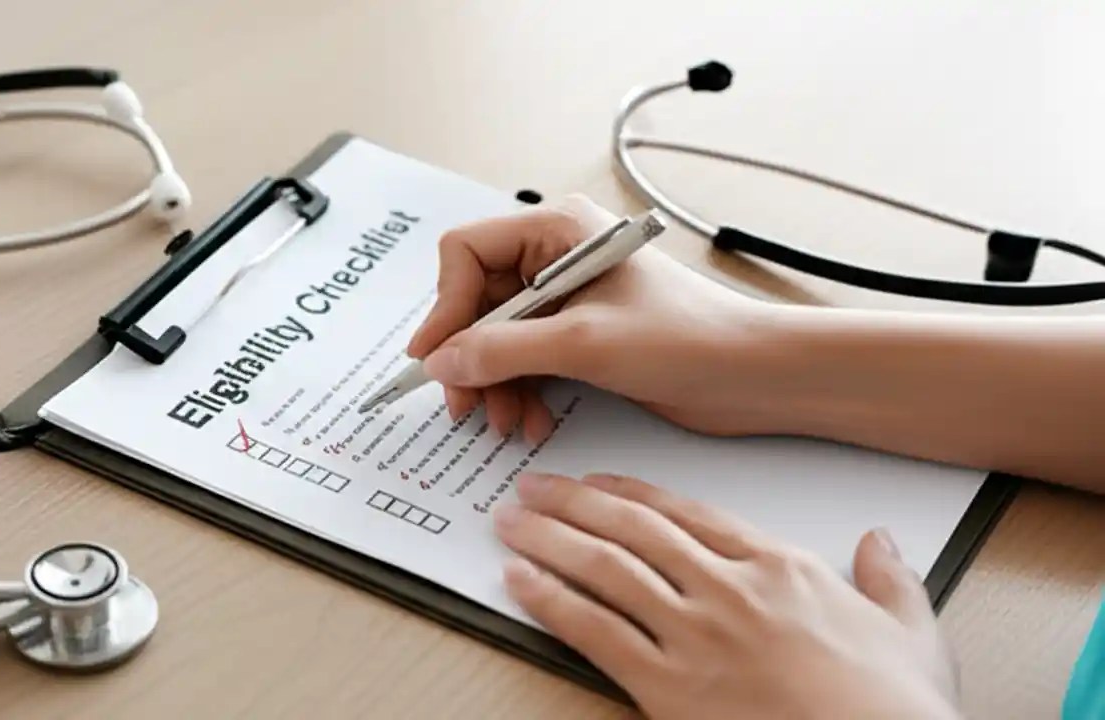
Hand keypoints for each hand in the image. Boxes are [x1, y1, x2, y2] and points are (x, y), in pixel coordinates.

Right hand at [406, 195, 781, 443]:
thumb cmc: (688, 338)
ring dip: (495, 383)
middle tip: (466, 406)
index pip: (467, 253)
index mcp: (557, 229)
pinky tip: (533, 421)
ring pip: (497, 337)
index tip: (434, 359)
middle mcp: (556, 256)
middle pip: (476, 301)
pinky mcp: (580, 334)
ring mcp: (567, 297)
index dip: (444, 307)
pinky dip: (521, 390)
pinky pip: (525, 358)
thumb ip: (502, 350)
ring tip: (507, 423)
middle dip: (471, 357)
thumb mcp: (583, 343)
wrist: (752, 374)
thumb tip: (440, 361)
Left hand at [494, 472, 961, 719]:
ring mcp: (695, 636)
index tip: (597, 482)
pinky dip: (552, 600)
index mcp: (780, 568)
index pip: (688, 512)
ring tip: (511, 520)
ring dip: (549, 538)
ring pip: (605, 568)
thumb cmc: (896, 709)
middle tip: (533, 487)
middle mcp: (729, 589)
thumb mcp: (912, 632)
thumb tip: (882, 543)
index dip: (631, 492)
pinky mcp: (669, 688)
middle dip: (574, 502)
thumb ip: (889, 579)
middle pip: (634, 528)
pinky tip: (521, 581)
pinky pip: (595, 632)